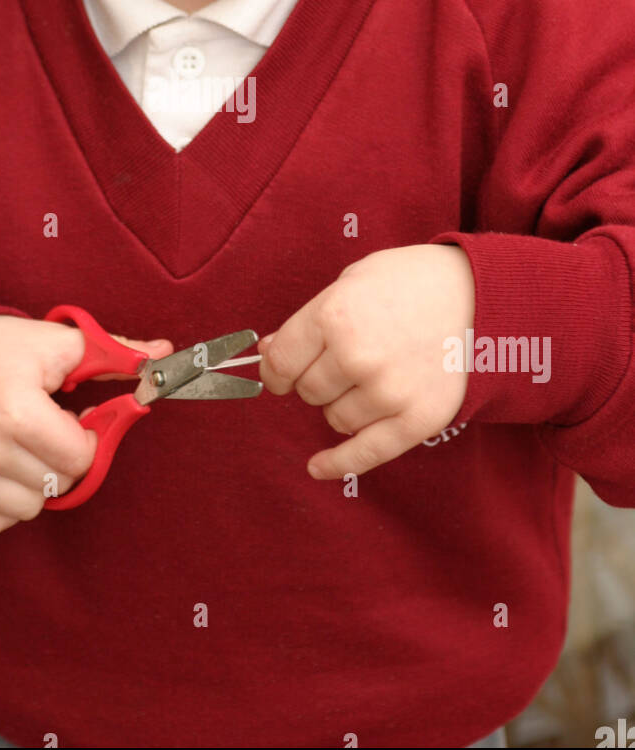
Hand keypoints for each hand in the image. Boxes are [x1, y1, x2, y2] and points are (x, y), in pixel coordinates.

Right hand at [0, 315, 172, 534]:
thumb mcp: (59, 342)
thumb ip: (116, 353)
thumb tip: (165, 356)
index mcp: (14, 410)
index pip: (78, 459)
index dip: (85, 437)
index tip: (72, 416)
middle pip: (57, 486)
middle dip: (63, 459)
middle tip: (47, 428)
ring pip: (29, 509)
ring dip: (37, 482)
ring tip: (24, 446)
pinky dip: (7, 501)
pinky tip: (3, 466)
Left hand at [256, 245, 473, 478]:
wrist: (482, 296)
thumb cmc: (412, 282)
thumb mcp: (353, 282)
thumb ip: (309, 320)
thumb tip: (267, 353)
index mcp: (335, 315)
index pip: (281, 363)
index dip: (276, 370)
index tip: (281, 372)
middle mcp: (357, 357)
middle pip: (308, 392)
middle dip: (317, 379)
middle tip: (345, 359)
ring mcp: (388, 392)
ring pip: (335, 419)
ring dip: (341, 404)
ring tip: (371, 375)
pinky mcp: (417, 420)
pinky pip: (364, 453)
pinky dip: (336, 463)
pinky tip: (316, 468)